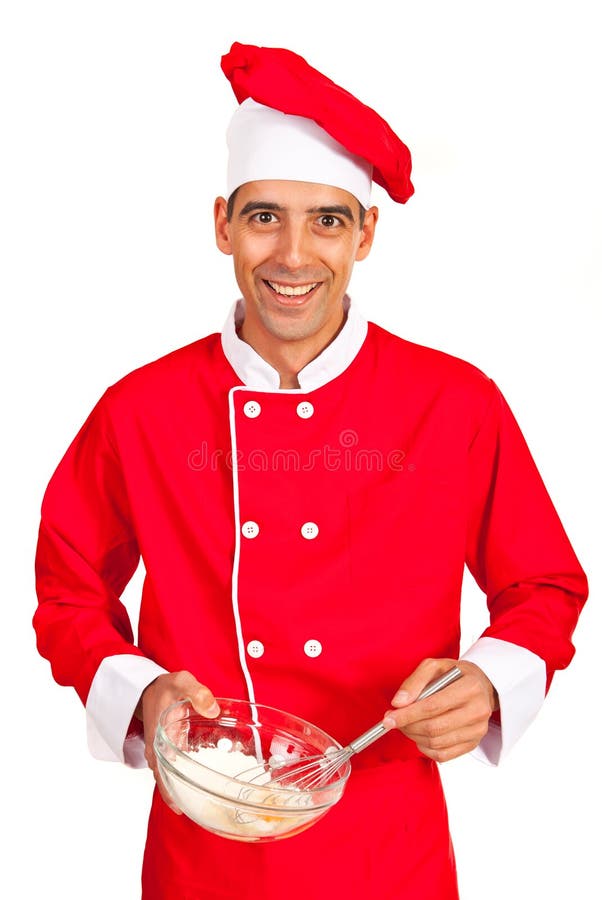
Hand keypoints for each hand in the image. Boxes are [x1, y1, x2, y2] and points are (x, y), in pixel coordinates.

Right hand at [135, 670, 219, 813]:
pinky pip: (176, 768)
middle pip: (167, 782)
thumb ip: (197, 692)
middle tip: (201, 810)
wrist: (150, 687)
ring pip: (172, 777)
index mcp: (157, 741)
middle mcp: (158, 752)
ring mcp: (163, 752)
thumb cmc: (164, 687)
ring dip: (184, 789)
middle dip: (180, 797)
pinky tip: (203, 781)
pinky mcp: (171, 749)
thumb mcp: (180, 682)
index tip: (180, 808)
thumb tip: (213, 710)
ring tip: (205, 802)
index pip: (161, 775)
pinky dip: (186, 777)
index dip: (170, 793)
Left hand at [383, 658, 498, 762]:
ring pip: (437, 743)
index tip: (389, 718)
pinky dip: (426, 749)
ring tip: (407, 725)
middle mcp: (478, 710)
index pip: (433, 706)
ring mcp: (478, 730)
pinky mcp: (474, 743)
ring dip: (414, 737)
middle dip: (408, 726)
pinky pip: (444, 755)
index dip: (407, 714)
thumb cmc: (455, 675)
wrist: (481, 686)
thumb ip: (415, 681)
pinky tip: (420, 736)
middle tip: (394, 721)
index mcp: (470, 687)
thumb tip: (398, 703)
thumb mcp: (435, 666)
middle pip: (434, 728)